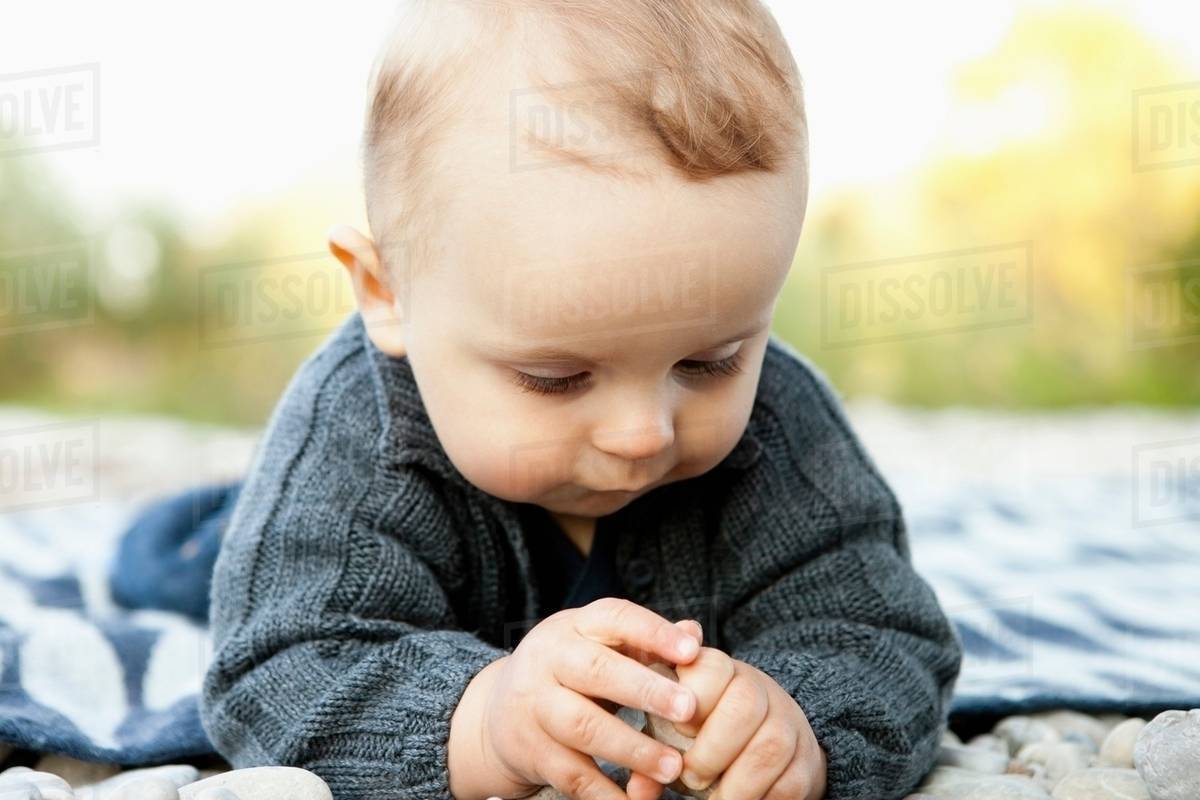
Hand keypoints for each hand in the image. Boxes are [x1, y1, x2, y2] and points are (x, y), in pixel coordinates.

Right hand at [479, 598, 703, 799]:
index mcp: (575, 627)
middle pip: (596, 671)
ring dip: (632, 749)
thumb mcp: (599, 647)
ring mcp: (535, 706)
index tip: (692, 652)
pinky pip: (572, 775)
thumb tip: (694, 633)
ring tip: (673, 767)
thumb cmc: (569, 674)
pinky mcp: (530, 751)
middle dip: (645, 690)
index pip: (614, 617)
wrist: (495, 714)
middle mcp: (549, 659)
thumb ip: (646, 642)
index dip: (653, 633)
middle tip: (689, 709)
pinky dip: (606, 793)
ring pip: (584, 726)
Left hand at [651, 624, 827, 799]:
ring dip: (739, 783)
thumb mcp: (674, 729)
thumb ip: (653, 751)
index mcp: (718, 671)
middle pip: (744, 705)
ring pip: (771, 745)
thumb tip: (639, 785)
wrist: (763, 735)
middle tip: (691, 779)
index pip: (713, 668)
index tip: (680, 727)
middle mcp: (757, 688)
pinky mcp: (807, 757)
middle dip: (713, 750)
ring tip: (717, 799)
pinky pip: (792, 779)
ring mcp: (787, 721)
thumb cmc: (702, 732)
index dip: (697, 696)